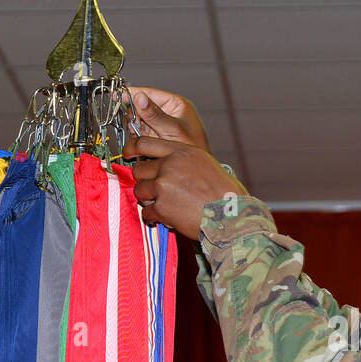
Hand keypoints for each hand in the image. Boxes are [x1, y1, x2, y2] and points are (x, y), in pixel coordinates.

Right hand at [122, 86, 211, 152]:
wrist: (195, 176)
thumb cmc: (194, 149)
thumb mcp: (173, 130)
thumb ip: (155, 115)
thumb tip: (139, 97)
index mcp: (175, 104)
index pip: (149, 93)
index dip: (132, 94)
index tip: (118, 95)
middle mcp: (167, 113)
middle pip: (139, 108)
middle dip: (135, 118)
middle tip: (137, 128)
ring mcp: (159, 125)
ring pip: (137, 122)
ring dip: (136, 131)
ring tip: (148, 140)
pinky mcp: (154, 137)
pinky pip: (139, 135)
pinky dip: (138, 141)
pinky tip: (146, 147)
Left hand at [122, 134, 248, 240]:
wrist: (233, 216)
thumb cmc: (225, 193)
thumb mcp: (205, 164)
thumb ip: (183, 160)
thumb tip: (163, 164)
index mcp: (182, 152)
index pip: (145, 143)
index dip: (131, 148)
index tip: (128, 154)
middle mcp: (170, 166)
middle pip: (139, 170)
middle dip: (145, 182)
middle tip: (156, 191)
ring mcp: (164, 186)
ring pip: (140, 192)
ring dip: (149, 201)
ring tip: (166, 206)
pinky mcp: (162, 208)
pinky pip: (147, 212)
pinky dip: (155, 218)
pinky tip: (168, 218)